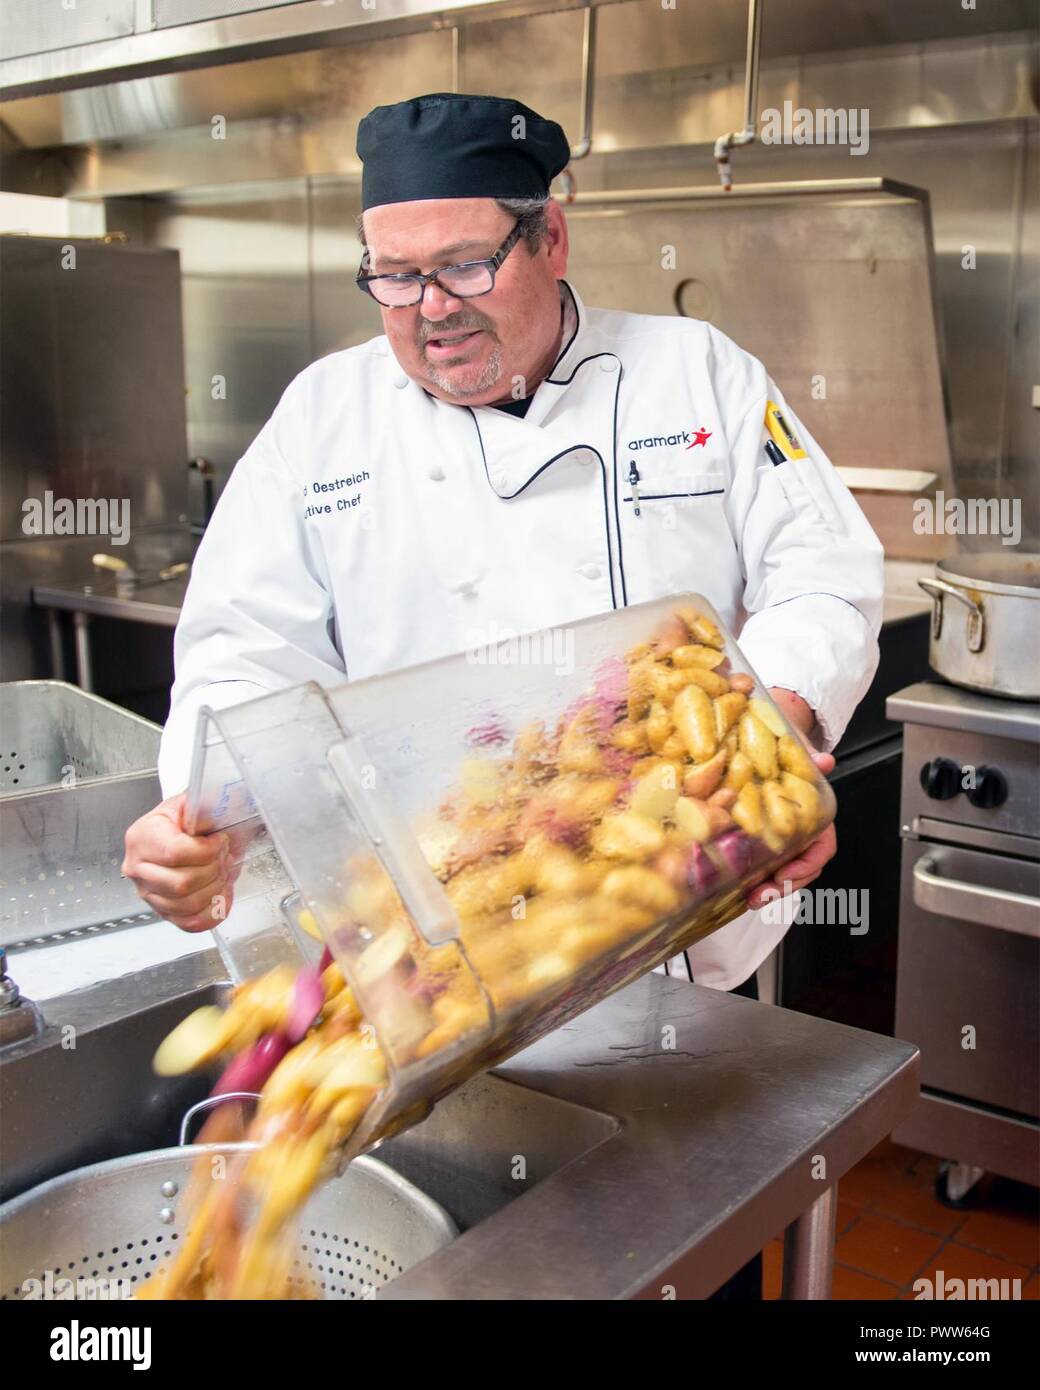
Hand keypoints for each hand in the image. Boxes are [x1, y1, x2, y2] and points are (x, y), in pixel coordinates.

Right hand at [122, 792, 236, 932]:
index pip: (175, 853)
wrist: (183, 830)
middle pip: (181, 884)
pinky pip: (190, 923)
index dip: (207, 850)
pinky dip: (213, 911)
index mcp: (142, 837)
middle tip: (225, 855)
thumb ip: (203, 808)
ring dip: (216, 888)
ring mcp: (148, 893)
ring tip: (223, 870)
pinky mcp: (163, 911)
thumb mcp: (193, 803)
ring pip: (187, 905)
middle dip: (214, 869)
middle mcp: (138, 867)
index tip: (221, 841)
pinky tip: (221, 892)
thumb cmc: (186, 819)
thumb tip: (210, 819)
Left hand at [746, 748, 836, 909]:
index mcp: (816, 817)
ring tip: (750, 900)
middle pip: (801, 870)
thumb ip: (813, 760)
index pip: (822, 849)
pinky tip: (736, 887)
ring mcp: (783, 840)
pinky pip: (763, 866)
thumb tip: (824, 761)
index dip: (806, 865)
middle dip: (783, 888)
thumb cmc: (787, 752)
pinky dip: (753, 879)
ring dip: (768, 890)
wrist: (770, 742)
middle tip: (760, 897)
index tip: (786, 873)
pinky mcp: (761, 841)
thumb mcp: (798, 752)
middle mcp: (802, 833)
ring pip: (784, 873)